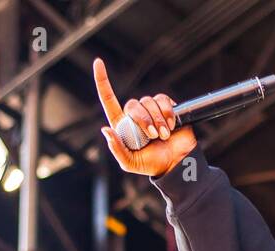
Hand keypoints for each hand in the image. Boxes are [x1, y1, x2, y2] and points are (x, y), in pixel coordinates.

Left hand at [94, 57, 196, 178]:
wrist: (176, 163)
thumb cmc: (151, 164)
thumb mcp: (130, 163)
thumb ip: (117, 149)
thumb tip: (106, 130)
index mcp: (122, 126)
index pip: (109, 100)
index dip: (102, 81)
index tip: (98, 62)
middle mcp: (135, 115)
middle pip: (133, 104)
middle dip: (144, 120)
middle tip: (153, 136)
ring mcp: (151, 110)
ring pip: (149, 102)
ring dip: (158, 120)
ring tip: (164, 135)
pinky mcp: (166, 107)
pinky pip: (163, 100)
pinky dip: (167, 113)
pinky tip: (171, 126)